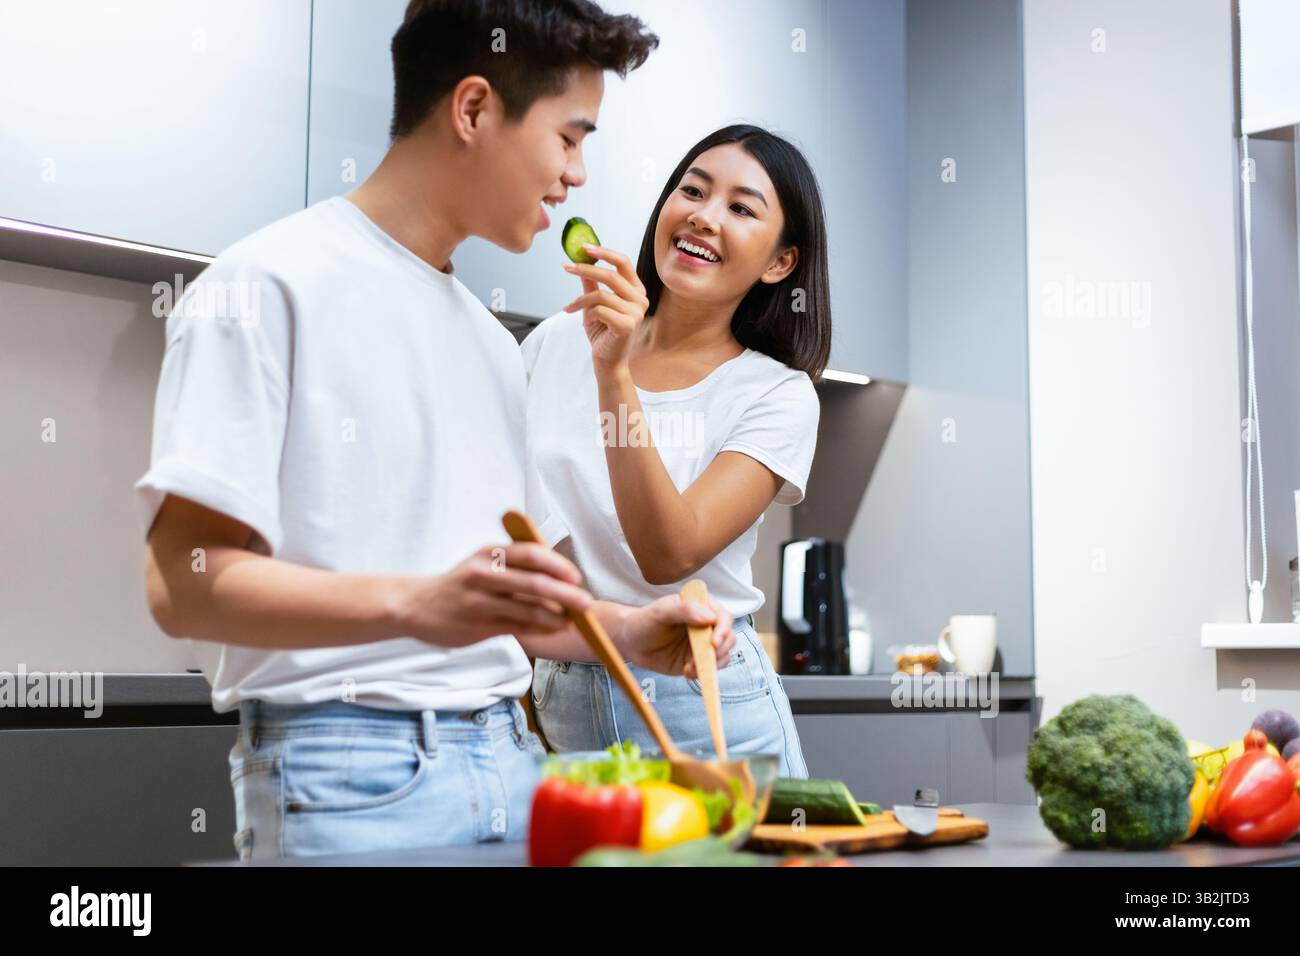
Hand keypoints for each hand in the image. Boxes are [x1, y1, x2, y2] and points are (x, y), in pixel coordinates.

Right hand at [399, 543, 591, 646]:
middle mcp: (484, 575)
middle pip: (536, 583)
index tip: (576, 577)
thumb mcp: (482, 564)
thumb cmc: (458, 585)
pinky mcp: (478, 626)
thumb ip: (513, 566)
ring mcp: (480, 602)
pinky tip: (552, 629)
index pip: (532, 554)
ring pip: (529, 610)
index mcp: (488, 554)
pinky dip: (541, 629)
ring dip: (557, 617)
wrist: (416, 606)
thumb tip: (559, 576)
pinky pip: (518, 628)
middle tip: (587, 604)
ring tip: (572, 621)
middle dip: (567, 595)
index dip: (559, 565)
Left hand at [562, 244, 648, 372]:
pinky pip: (599, 310)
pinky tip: (585, 322)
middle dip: (585, 269)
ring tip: (571, 307)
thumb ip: (592, 283)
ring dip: (580, 301)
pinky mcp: (627, 325)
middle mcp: (640, 300)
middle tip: (566, 267)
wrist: (607, 360)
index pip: (623, 262)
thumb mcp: (595, 303)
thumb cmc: (603, 332)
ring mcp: (636, 313)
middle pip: (610, 275)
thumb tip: (581, 260)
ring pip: (601, 295)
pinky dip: (586, 314)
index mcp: (636, 290)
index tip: (584, 247)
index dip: (604, 252)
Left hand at [614, 593, 734, 676]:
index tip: (713, 642)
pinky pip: (712, 668)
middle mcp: (707, 624)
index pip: (723, 617)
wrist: (632, 643)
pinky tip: (687, 672)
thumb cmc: (644, 621)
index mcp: (701, 606)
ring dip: (710, 664)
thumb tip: (709, 617)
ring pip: (724, 655)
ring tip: (689, 669)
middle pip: (728, 638)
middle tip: (698, 660)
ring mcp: (704, 643)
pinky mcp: (699, 659)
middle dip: (718, 652)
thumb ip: (684, 610)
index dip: (723, 630)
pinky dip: (704, 672)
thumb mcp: (661, 613)